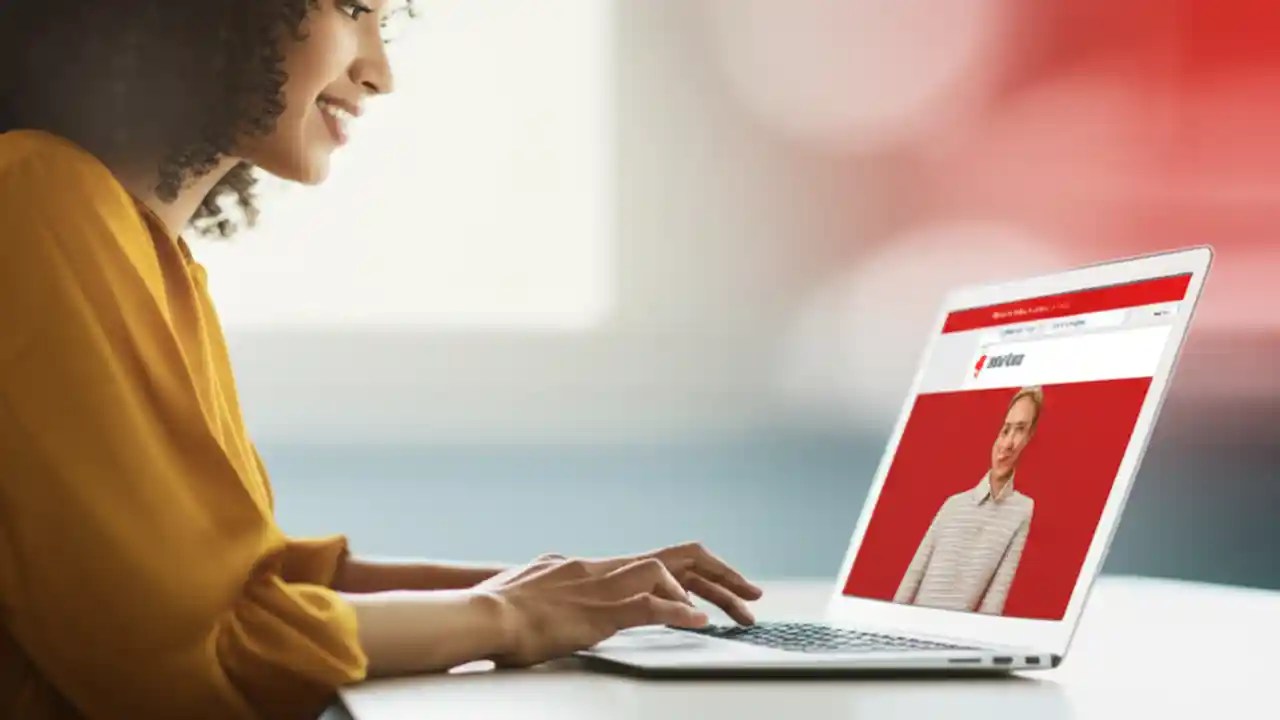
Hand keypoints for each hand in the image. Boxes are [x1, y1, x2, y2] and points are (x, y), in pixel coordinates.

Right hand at [483, 543, 762, 625]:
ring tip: (742, 612)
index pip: (647, 562)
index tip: (708, 591)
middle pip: (673, 556)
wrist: (482, 613)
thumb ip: (549, 588)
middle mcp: (601, 567)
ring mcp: (603, 586)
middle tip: (750, 591)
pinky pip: (650, 607)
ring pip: (669, 572)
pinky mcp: (600, 611)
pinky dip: (680, 612)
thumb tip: (549, 596)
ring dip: (713, 592)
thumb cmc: (496, 611)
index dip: (685, 576)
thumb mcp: (530, 591)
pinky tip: (703, 623)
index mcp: (587, 565)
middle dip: (717, 573)